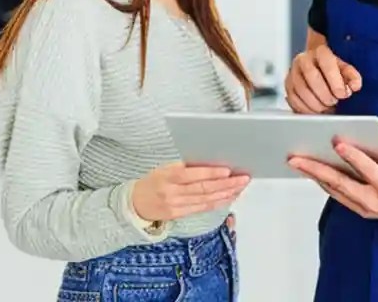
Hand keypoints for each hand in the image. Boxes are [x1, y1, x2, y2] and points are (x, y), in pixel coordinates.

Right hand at [131, 163, 249, 221]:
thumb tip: (211, 162)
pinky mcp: (179, 215)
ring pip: (206, 200)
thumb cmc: (153, 181)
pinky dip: (218, 202)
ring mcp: (176, 205)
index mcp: (168, 176)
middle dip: (226, 184)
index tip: (228, 170)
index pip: (193, 174)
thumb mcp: (164, 168)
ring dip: (226, 193)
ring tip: (241, 187)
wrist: (134, 204)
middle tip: (243, 178)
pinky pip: (202, 208)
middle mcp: (172, 192)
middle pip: (203, 188)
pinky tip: (229, 197)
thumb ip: (185, 166)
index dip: (211, 173)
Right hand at [284, 45, 361, 113]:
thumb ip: (352, 77)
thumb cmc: (331, 69)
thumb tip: (354, 86)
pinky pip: (293, 99)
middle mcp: (303, 60)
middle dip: (325, 94)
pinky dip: (306, 108)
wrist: (315, 66)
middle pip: (312, 78)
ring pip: (301, 90)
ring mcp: (293, 72)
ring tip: (326, 107)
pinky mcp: (287, 85)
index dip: (336, 82)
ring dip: (315, 104)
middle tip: (334, 102)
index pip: (327, 64)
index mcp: (320, 52)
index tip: (342, 94)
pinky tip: (315, 110)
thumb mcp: (345, 69)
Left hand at [288, 140, 377, 224]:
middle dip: (315, 169)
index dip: (351, 154)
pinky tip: (314, 173)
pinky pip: (339, 196)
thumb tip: (361, 146)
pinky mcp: (362, 211)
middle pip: (340, 183)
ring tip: (298, 164)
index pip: (366, 168)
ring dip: (315, 177)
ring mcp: (366, 208)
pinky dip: (326, 184)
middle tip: (295, 158)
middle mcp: (374, 201)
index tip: (336, 141)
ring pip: (335, 191)